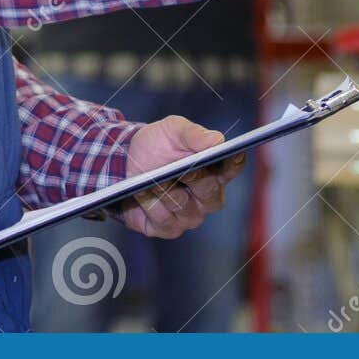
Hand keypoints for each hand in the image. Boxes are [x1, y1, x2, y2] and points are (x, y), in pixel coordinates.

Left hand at [117, 115, 247, 238]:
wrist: (124, 162)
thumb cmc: (155, 145)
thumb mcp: (172, 130)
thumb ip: (194, 134)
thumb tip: (218, 140)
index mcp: (214, 169)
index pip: (232, 167)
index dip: (234, 162)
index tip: (231, 153)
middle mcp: (207, 196)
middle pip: (210, 192)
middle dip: (195, 179)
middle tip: (183, 170)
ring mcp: (189, 215)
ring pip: (184, 207)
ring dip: (166, 191)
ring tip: (151, 179)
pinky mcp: (169, 228)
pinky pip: (164, 220)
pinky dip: (150, 204)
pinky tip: (141, 192)